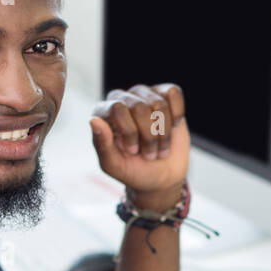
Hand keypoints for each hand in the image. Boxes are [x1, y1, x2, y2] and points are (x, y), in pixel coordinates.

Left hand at [89, 83, 189, 202]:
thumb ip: (102, 145)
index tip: (133, 151)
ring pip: (159, 104)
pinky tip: (171, 126)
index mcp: (104, 113)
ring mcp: (143, 94)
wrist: (161, 176)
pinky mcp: (164, 93)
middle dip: (149, 137)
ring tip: (159, 146)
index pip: (117, 108)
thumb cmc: (134, 170)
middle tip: (149, 153)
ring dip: (164, 133)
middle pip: (140, 108)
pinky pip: (173, 94)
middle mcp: (122, 99)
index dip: (130, 132)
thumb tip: (93, 120)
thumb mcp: (114, 166)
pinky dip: (176, 116)